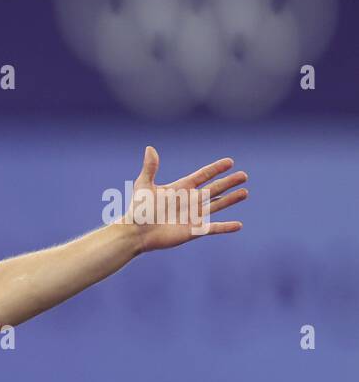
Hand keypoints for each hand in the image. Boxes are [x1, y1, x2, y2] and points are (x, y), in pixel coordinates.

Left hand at [123, 147, 247, 252]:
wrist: (135, 233)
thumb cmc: (138, 210)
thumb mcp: (144, 186)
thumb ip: (150, 168)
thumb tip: (149, 148)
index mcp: (180, 188)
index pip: (202, 176)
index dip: (215, 169)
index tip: (230, 162)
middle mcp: (189, 201)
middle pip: (214, 189)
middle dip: (229, 182)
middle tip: (244, 175)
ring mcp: (192, 216)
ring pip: (217, 205)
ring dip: (231, 200)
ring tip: (245, 192)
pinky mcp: (193, 231)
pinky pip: (213, 228)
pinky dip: (225, 227)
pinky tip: (239, 225)